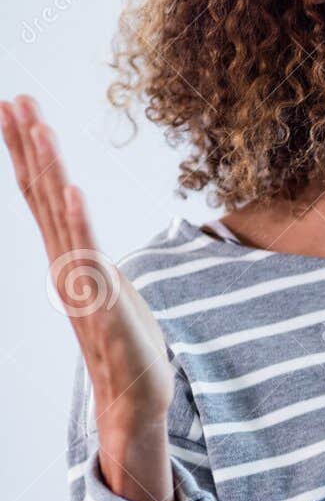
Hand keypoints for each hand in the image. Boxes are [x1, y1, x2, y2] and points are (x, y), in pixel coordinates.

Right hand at [2, 94, 176, 500]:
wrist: (134, 402)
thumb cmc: (126, 347)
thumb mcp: (107, 288)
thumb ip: (90, 259)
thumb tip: (84, 232)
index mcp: (69, 256)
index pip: (43, 194)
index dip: (29, 150)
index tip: (15, 106)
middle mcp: (67, 265)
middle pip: (43, 195)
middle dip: (29, 145)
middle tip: (15, 98)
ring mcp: (82, 283)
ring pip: (62, 217)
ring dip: (51, 170)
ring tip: (40, 128)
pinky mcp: (104, 303)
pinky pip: (88, 257)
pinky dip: (80, 223)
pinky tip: (74, 191)